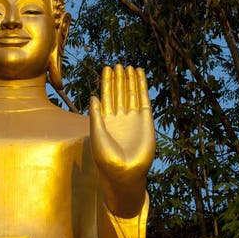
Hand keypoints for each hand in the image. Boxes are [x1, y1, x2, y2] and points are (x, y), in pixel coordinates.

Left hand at [90, 64, 154, 217]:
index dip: (106, 83)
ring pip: (131, 94)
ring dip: (129, 80)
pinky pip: (143, 99)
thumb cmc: (107, 159)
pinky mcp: (145, 121)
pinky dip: (142, 86)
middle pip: (118, 93)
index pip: (106, 97)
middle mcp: (119, 119)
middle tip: (117, 64)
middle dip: (118, 79)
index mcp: (105, 121)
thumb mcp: (97, 135)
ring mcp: (133, 119)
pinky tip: (140, 75)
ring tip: (128, 66)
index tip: (106, 68)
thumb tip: (93, 96)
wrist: (125, 173)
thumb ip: (95, 116)